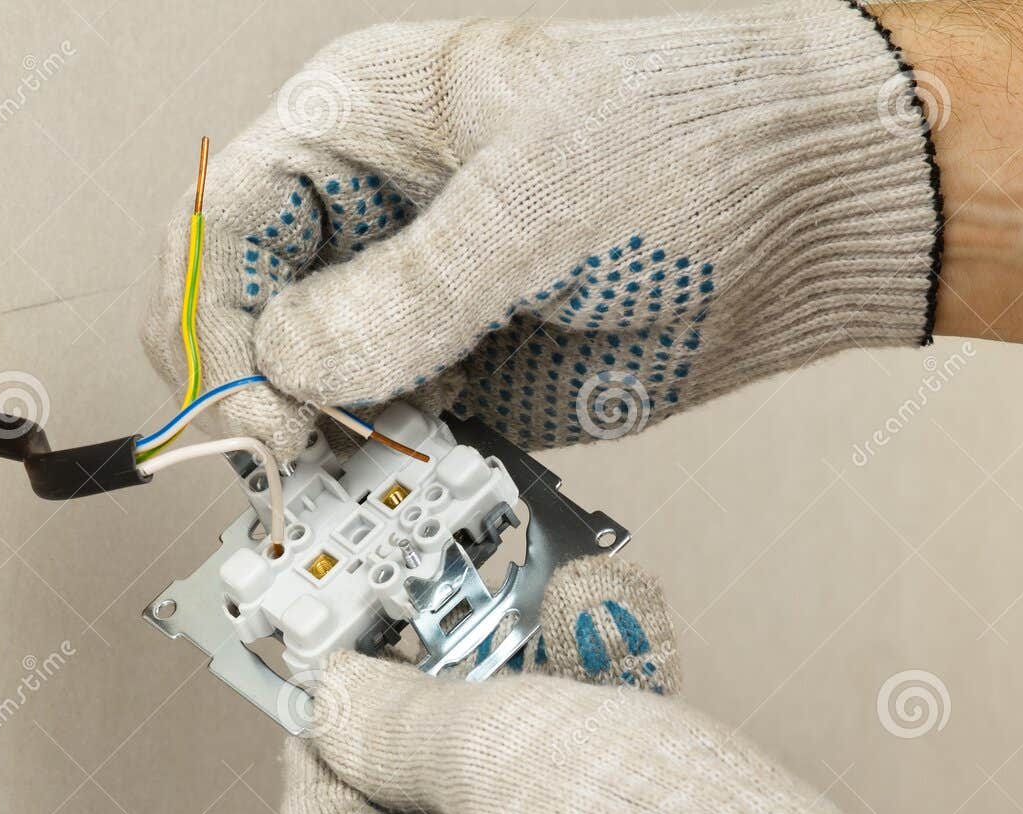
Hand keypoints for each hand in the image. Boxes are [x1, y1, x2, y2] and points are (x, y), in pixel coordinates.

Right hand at [143, 2, 939, 456]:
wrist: (808, 212)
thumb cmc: (692, 144)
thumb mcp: (541, 200)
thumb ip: (411, 291)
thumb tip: (294, 366)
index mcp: (359, 125)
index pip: (225, 220)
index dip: (215, 315)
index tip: (254, 407)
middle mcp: (368, 218)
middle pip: (248, 313)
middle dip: (254, 390)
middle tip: (294, 458)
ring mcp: (413, 304)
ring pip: (307, 389)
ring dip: (320, 445)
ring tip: (364, 476)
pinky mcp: (464, 377)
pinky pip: (388, 434)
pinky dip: (386, 470)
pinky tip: (420, 479)